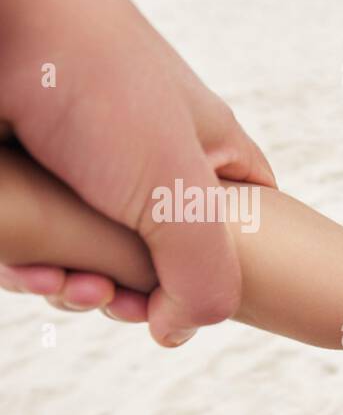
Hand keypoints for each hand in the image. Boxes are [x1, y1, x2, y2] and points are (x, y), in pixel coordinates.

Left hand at [0, 0, 273, 343]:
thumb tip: (176, 332)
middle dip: (141, 294)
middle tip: (122, 303)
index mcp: (204, 150)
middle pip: (161, 258)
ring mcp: (80, 169)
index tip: (201, 298)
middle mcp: (145, 159)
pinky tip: (34, 272)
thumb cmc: (99, 82)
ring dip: (83, 289)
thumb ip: (205, 276)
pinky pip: (35, 247)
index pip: (246, 222)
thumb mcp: (182, 196)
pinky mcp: (24, 180)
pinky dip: (34, 273)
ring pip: (92, 259)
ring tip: (74, 286)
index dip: (230, 271)